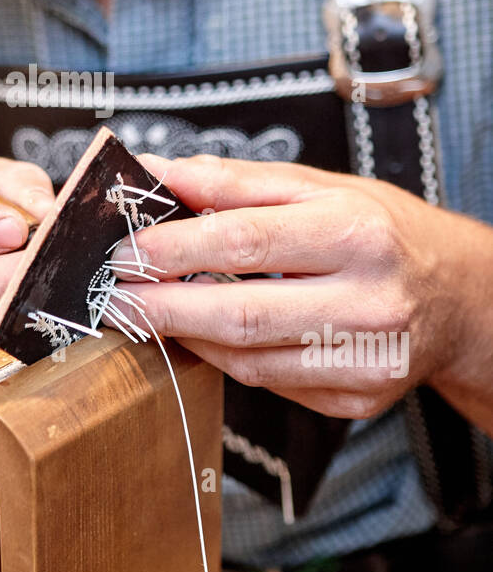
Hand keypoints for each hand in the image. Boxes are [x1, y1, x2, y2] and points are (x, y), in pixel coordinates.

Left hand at [113, 152, 491, 420]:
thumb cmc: (381, 233)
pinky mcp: (355, 399)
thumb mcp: (320, 188)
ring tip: (144, 311)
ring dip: (184, 334)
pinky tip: (199, 335)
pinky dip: (223, 358)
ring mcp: (363, 360)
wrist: (457, 298)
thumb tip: (159, 171)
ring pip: (247, 358)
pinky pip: (267, 382)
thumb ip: (236, 182)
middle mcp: (368, 302)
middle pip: (240, 312)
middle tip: (114, 292)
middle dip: (162, 304)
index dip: (174, 248)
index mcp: (358, 234)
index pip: (245, 241)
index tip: (124, 249)